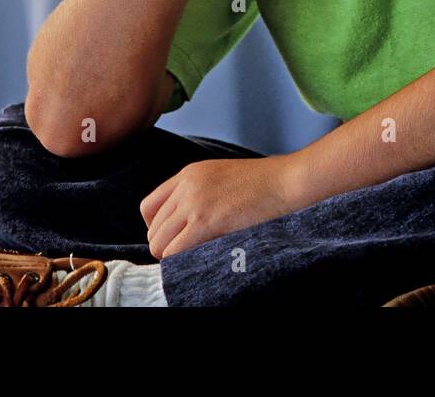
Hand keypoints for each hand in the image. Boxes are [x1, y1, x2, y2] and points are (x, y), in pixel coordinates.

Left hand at [139, 154, 299, 258]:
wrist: (286, 181)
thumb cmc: (264, 183)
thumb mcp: (222, 177)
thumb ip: (200, 192)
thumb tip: (186, 222)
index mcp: (189, 173)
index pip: (149, 206)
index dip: (157, 227)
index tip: (172, 237)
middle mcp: (186, 186)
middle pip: (153, 227)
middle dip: (164, 244)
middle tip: (184, 253)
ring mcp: (194, 203)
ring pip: (159, 242)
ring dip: (170, 255)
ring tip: (190, 259)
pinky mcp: (206, 221)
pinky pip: (175, 250)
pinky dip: (178, 261)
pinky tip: (195, 261)